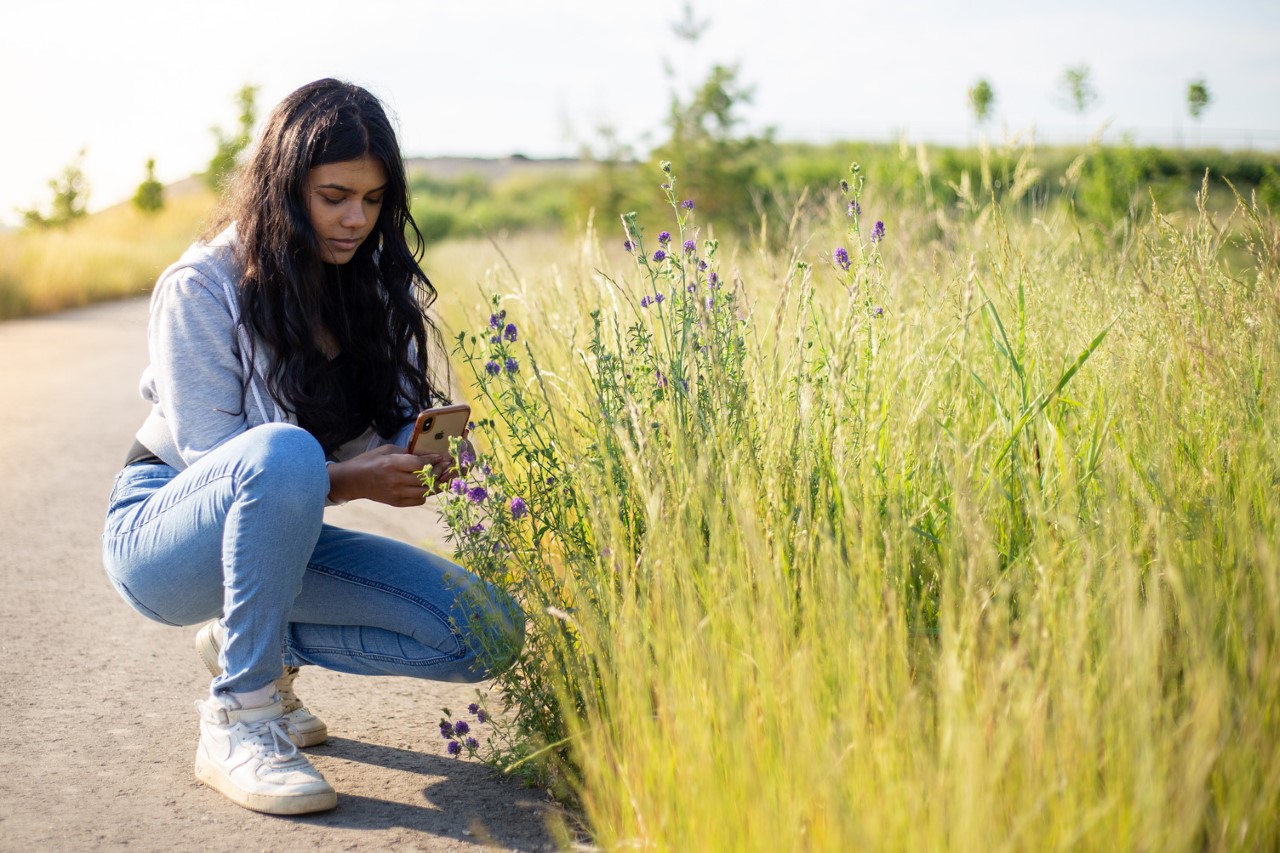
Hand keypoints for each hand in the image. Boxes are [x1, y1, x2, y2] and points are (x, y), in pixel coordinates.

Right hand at [327, 445, 447, 506]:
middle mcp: (395, 481)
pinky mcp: (396, 503)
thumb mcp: (387, 450)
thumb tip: (429, 454)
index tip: (441, 457)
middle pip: (425, 479)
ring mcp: (396, 494)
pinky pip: (419, 500)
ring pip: (425, 491)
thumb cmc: (370, 461)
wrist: (353, 481)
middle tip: (447, 466)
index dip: (433, 460)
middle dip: (439, 472)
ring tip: (442, 477)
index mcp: (392, 464)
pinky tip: (427, 485)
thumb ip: (408, 452)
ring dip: (437, 484)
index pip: (419, 464)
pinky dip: (426, 493)